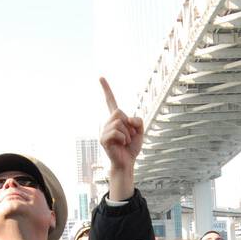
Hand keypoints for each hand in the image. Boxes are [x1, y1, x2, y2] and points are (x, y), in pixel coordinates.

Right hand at [99, 76, 143, 199]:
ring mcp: (104, 130)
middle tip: (128, 137)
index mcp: (115, 119)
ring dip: (127, 133)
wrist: (127, 162)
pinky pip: (117, 131)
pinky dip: (124, 138)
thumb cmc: (132, 147)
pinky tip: (121, 145)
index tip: (100, 77)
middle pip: (120, 112)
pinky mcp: (103, 139)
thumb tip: (127, 119)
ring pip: (119, 122)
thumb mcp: (140, 131)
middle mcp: (107, 122)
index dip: (106, 89)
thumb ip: (137, 120)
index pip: (110, 101)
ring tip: (125, 142)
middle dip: (129, 124)